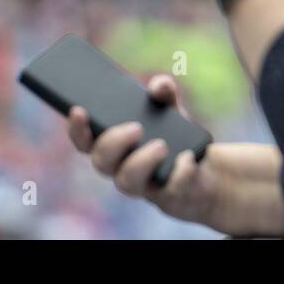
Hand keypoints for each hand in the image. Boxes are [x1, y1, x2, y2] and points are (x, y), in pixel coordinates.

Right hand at [67, 73, 224, 229]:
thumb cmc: (176, 138)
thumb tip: (158, 87)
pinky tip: (187, 157)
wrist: (206, 169)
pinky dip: (179, 172)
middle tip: (136, 128)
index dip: (77, 129)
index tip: (79, 110)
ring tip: (161, 145)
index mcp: (115, 147)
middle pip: (101, 163)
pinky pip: (169, 191)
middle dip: (113, 143)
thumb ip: (164, 92)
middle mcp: (122, 169)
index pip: (85, 142)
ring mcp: (143, 186)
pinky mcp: (168, 197)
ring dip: (142, 161)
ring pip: (127, 183)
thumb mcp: (171, 110)